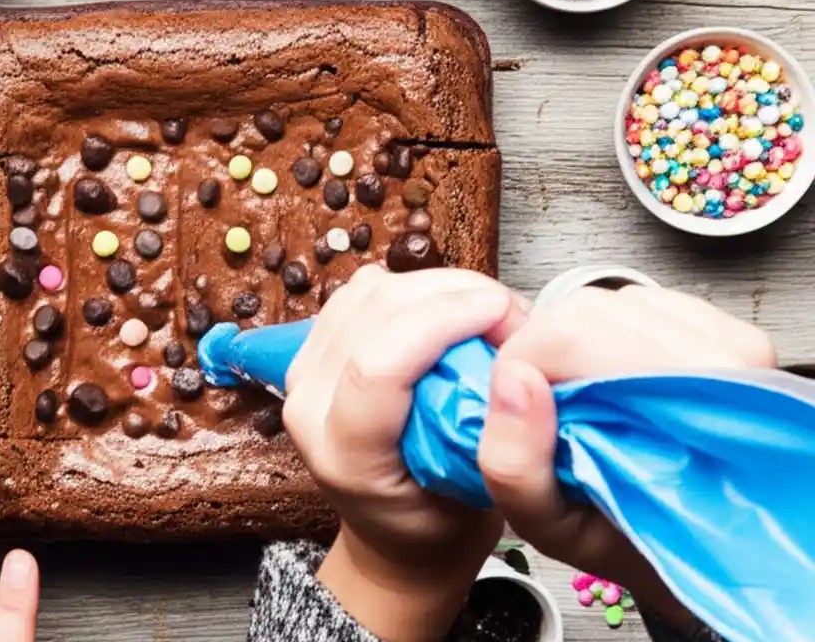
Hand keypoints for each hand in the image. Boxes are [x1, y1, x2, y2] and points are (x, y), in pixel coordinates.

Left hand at [284, 265, 526, 639]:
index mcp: (346, 457)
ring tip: (486, 310)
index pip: (376, 368)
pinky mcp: (313, 349)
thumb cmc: (439, 525)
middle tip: (511, 312)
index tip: (503, 309)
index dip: (442, 321)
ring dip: (435, 285)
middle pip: (371, 313)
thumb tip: (518, 364)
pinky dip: (412, 287)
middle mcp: (308, 409)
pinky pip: (360, 292)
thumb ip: (492, 436)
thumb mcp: (481, 499)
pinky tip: (450, 308)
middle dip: (451, 293)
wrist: (391, 537)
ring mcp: (303, 373)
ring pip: (365, 291)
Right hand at [477, 284, 775, 634]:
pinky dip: (601, 333)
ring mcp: (725, 339)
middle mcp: (724, 363)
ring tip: (578, 399)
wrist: (687, 544)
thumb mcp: (549, 525)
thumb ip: (516, 464)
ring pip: (605, 300)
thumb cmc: (621, 537)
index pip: (574, 336)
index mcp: (690, 408)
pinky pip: (633, 300)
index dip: (521, 361)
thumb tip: (512, 377)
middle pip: (588, 310)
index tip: (512, 407)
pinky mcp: (720, 329)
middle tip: (545, 407)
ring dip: (572, 341)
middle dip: (543, 348)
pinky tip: (606, 379)